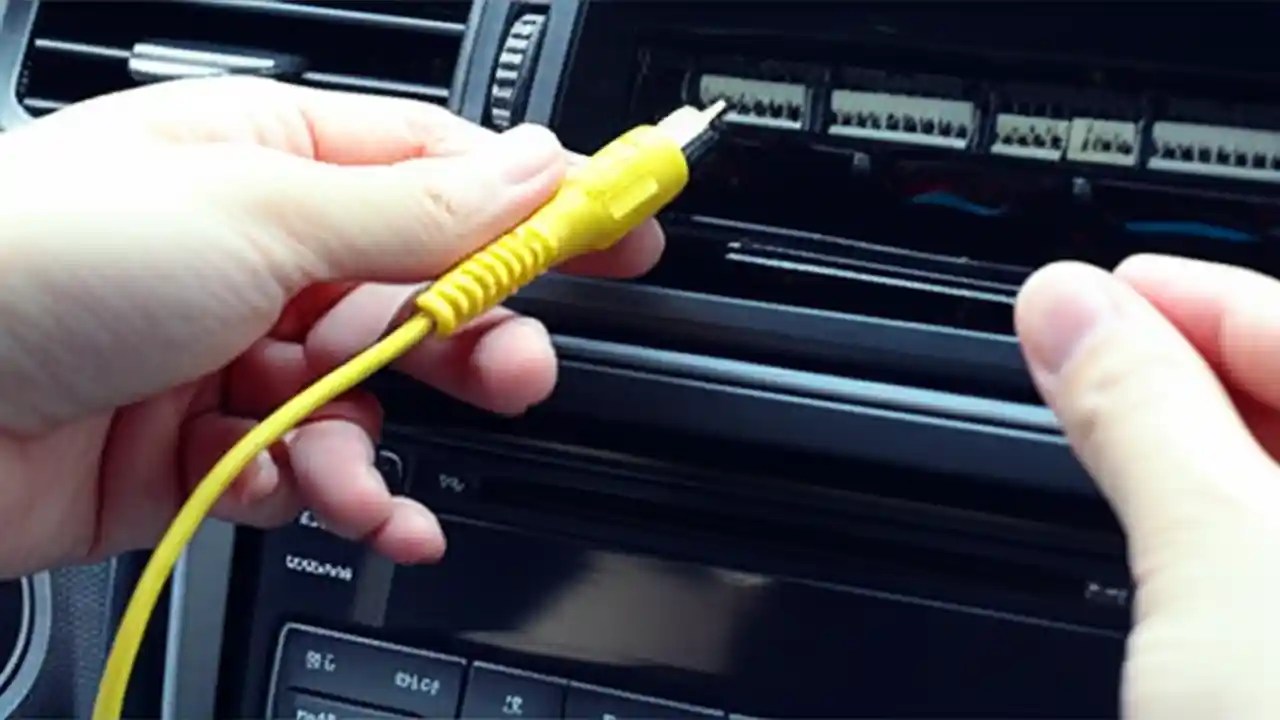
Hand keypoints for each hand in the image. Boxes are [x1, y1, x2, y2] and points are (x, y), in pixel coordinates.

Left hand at [0, 77, 664, 577]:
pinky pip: (293, 473)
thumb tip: (537, 167)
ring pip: (358, 401)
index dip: (540, 203)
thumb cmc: (36, 262)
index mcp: (273, 162)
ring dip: (373, 447)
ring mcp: (224, 354)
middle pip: (413, 294)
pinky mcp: (191, 450)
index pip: (446, 172)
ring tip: (365, 480)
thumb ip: (415, 208)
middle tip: (516, 372)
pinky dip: (313, 497)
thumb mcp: (257, 217)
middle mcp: (255, 254)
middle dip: (468, 340)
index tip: (624, 230)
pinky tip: (319, 507)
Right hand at [1016, 255, 1279, 718]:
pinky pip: (1262, 564)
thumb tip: (1064, 310)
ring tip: (1103, 444)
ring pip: (1270, 487)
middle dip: (1185, 370)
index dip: (1196, 296)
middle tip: (1076, 362)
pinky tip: (1168, 549)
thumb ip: (1142, 419)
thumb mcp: (1223, 566)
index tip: (1090, 297)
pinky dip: (1208, 537)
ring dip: (1188, 455)